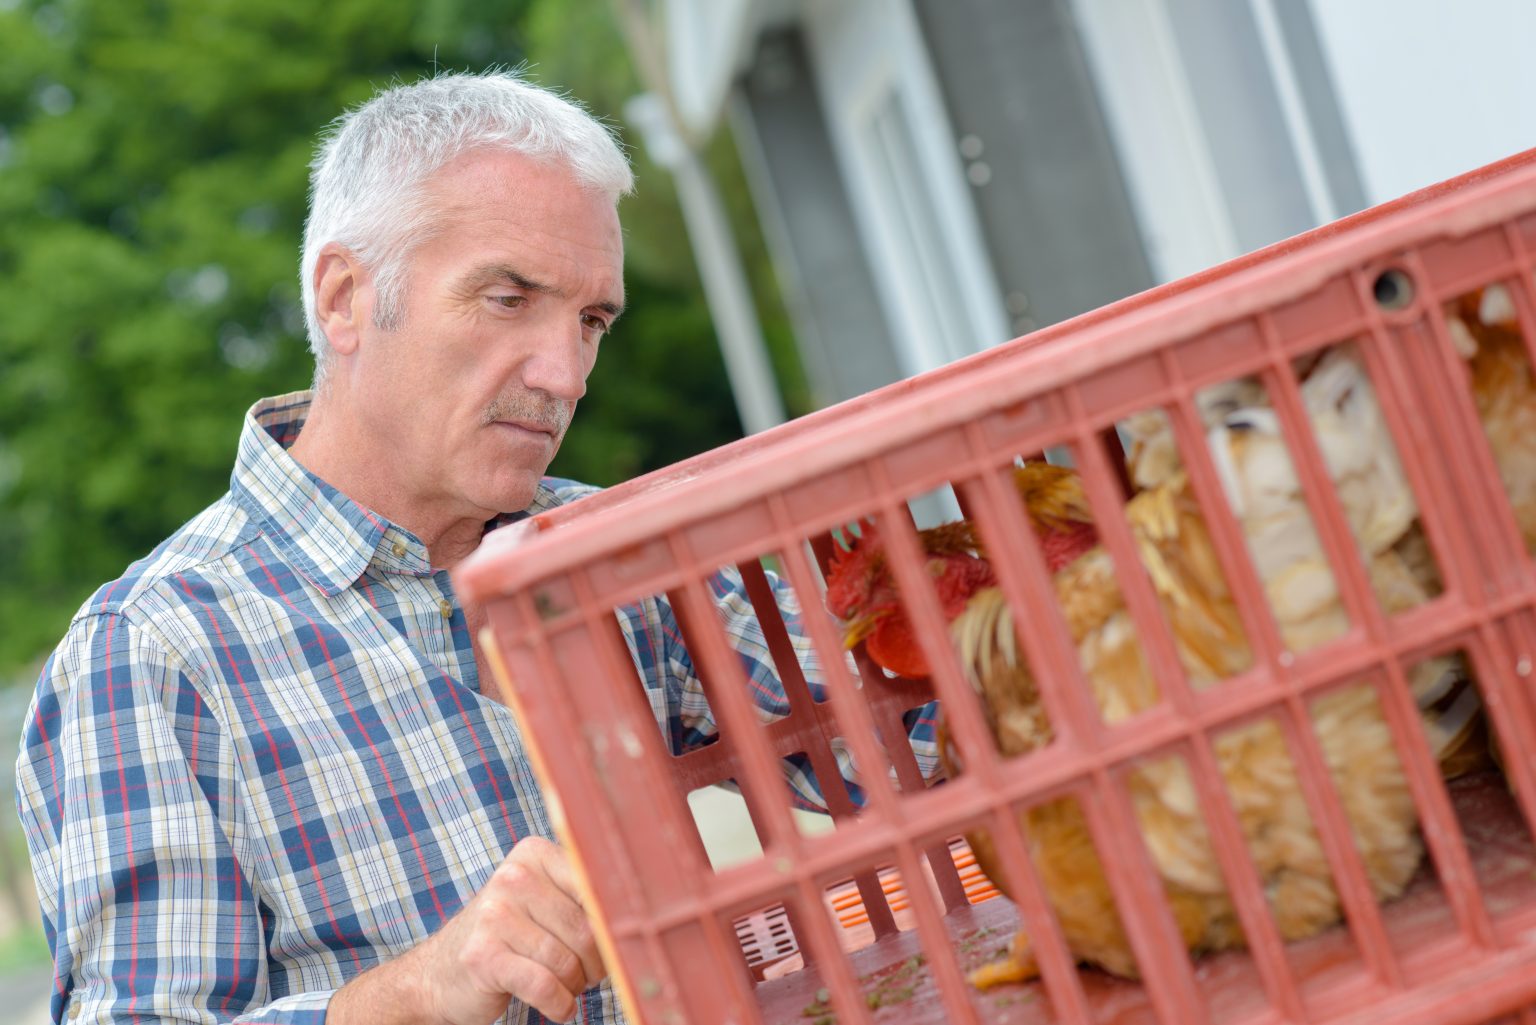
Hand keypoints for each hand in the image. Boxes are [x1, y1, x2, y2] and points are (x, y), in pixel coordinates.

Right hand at [331, 836, 604, 1024]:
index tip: (613, 945)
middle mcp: (513, 877)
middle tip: (587, 975)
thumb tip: (635, 921)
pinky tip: (558, 1008)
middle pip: (586, 930)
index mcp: (533, 855)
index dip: (612, 927)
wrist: (435, 975)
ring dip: (575, 986)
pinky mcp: (484, 956)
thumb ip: (580, 900)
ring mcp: (495, 916)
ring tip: (566, 988)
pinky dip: (559, 1004)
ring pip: (567, 961)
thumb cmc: (504, 938)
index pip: (596, 889)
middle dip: (595, 964)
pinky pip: (545, 985)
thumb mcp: (539, 903)